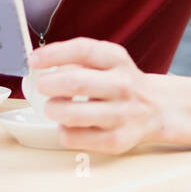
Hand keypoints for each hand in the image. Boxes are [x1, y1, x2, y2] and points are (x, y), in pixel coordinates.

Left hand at [26, 38, 163, 154]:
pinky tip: (69, 124)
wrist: (156, 109)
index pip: (83, 50)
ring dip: (53, 109)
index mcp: (117, 60)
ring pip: (71, 115)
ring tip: (54, 106)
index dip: (53, 54)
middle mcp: (123, 85)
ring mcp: (120, 114)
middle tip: (43, 86)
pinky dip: (63, 130)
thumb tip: (41, 62)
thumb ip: (79, 58)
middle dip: (48, 84)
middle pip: (75, 83)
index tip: (34, 60)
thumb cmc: (122, 83)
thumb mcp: (109, 61)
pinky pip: (74, 137)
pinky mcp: (115, 140)